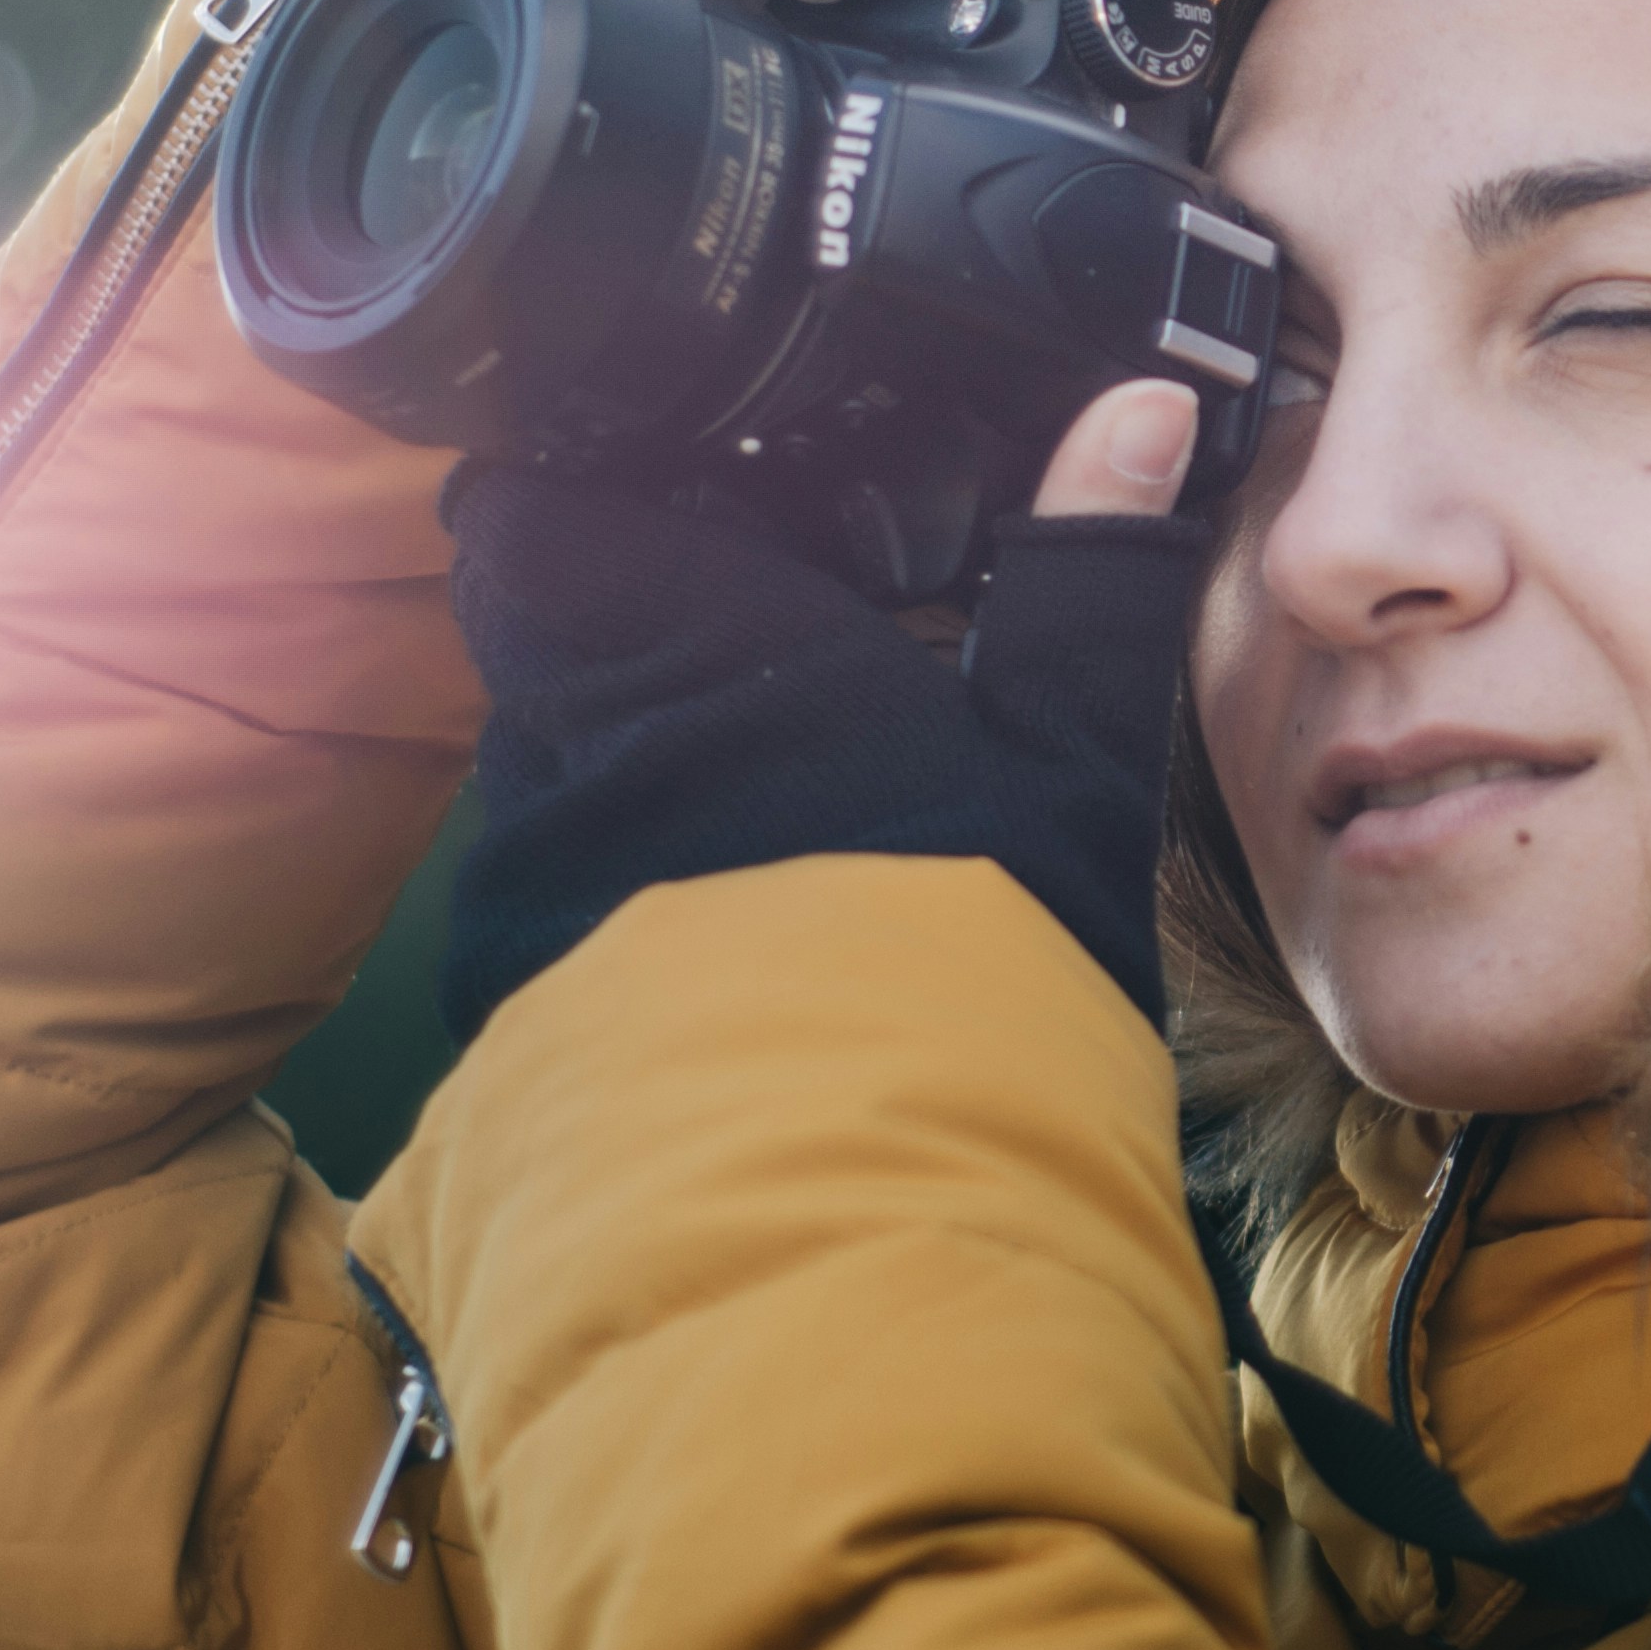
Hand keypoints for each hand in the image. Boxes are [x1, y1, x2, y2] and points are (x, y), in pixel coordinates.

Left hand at [442, 455, 1211, 1042]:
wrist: (856, 1240)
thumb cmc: (970, 968)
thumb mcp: (1067, 754)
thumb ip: (1088, 570)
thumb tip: (1140, 409)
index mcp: (670, 647)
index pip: (541, 502)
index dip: (606, 485)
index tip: (699, 494)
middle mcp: (557, 755)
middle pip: (555, 637)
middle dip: (657, 632)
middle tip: (793, 645)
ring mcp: (520, 895)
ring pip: (561, 775)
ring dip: (649, 771)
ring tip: (792, 809)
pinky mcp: (511, 1020)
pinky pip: (560, 906)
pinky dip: (637, 897)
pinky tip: (754, 937)